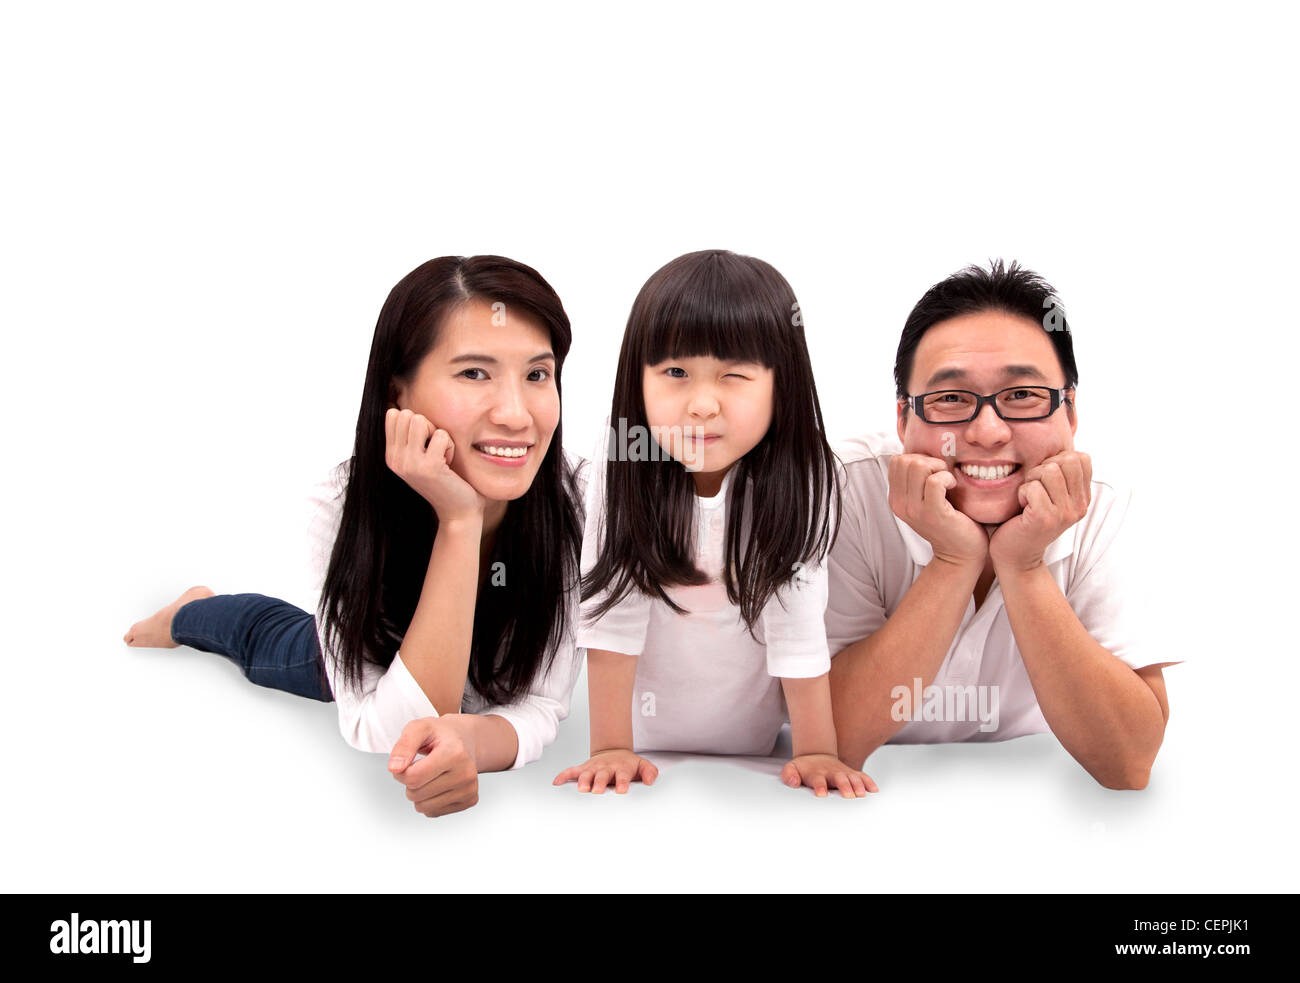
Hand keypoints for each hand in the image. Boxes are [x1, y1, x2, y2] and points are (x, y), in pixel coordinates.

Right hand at [385, 408, 485, 523]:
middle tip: (435, 450)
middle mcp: (396, 459)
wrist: (457, 510)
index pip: (393, 414)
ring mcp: (410, 463)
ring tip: (441, 455)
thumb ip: (408, 435)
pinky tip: (448, 464)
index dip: (416, 422)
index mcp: (391, 455)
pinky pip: (441, 435)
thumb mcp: (418, 457)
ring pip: (421, 420)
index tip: (425, 444)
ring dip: (438, 435)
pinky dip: (450, 446)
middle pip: (408, 415)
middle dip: (428, 427)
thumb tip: (396, 405)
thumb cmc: (443, 480)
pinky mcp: (429, 467)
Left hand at [388, 716, 479, 817]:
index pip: (413, 778)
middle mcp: (466, 773)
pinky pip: (433, 812)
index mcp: (455, 753)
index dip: (401, 771)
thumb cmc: (440, 735)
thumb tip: (395, 768)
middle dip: (410, 782)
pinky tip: (439, 784)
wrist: (466, 739)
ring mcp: (469, 789)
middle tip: (421, 766)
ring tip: (430, 775)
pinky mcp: (470, 800)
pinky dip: (429, 800)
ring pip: (423, 807)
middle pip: (416, 794)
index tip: (407, 761)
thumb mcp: (419, 728)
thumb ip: (403, 745)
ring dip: (419, 793)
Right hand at [552, 748, 658, 793]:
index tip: (621, 791)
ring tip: (580, 790)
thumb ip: (649, 772)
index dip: (622, 782)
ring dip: (583, 781)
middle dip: (599, 783)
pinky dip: (564, 776)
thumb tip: (650, 781)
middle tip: (597, 791)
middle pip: (602, 775)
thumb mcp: (643, 765)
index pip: (623, 775)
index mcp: (622, 768)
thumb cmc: (629, 766)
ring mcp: (593, 767)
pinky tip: (556, 783)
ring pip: (586, 773)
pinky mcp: (583, 768)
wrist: (614, 753)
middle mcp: (606, 767)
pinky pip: (571, 771)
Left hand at [781, 754, 877, 797]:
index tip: (822, 795)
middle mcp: (832, 772)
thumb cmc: (804, 769)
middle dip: (844, 786)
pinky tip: (874, 790)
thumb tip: (793, 782)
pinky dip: (868, 782)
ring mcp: (843, 772)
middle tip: (849, 796)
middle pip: (839, 778)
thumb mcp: (792, 769)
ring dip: (858, 785)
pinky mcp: (852, 773)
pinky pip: (862, 776)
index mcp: (816, 773)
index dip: (820, 786)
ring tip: (862, 794)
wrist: (816, 756)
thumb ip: (789, 775)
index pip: (818, 780)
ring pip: (853, 777)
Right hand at [888, 453, 988, 566]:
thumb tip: (922, 453)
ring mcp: (915, 510)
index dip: (918, 459)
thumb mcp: (924, 500)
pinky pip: (935, 481)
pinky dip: (947, 478)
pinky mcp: (933, 514)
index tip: (933, 472)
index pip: (896, 460)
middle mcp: (900, 504)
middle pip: (905, 460)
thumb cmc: (949, 521)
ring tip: (948, 481)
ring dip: (938, 468)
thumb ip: (917, 480)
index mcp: (895, 499)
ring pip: (918, 466)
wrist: (960, 553)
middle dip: (928, 461)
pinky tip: (954, 487)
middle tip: (943, 475)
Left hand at [989, 450, 1091, 573]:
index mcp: (1082, 497)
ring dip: (1031, 479)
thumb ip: (1059, 474)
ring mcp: (1064, 513)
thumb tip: (1061, 444)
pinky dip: (1021, 492)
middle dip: (1043, 467)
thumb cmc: (1026, 518)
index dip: (1058, 459)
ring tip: (1027, 496)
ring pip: (1049, 470)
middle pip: (1066, 460)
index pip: (1081, 458)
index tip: (1045, 478)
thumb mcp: (1049, 494)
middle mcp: (1079, 505)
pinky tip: (1022, 507)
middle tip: (1034, 487)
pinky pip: (1032, 487)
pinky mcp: (1045, 519)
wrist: (1016, 555)